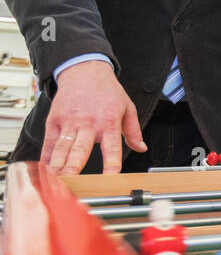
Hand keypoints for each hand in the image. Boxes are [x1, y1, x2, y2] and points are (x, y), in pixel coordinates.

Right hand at [42, 59, 146, 173]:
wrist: (84, 71)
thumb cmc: (107, 91)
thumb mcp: (127, 107)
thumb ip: (133, 131)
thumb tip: (141, 148)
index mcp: (109, 123)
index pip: (112, 147)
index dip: (112, 163)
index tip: (111, 178)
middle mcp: (88, 124)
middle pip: (81, 149)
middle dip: (75, 167)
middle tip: (71, 183)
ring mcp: (69, 123)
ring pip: (62, 148)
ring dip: (58, 165)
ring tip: (55, 180)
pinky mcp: (54, 121)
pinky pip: (50, 142)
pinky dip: (46, 157)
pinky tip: (44, 169)